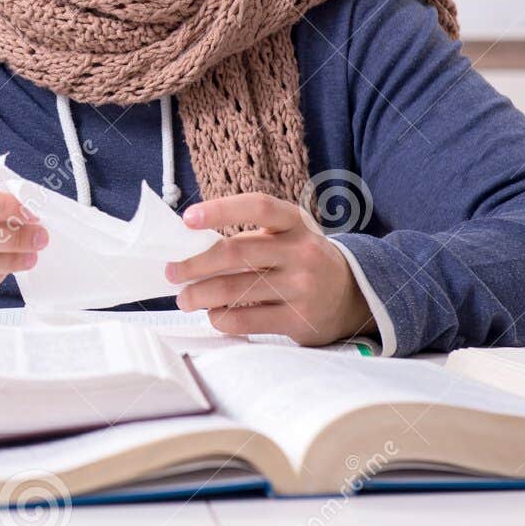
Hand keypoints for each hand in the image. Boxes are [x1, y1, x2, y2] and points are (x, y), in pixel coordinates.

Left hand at [163, 192, 373, 345]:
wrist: (352, 296)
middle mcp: (302, 251)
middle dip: (194, 264)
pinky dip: (220, 317)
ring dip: (199, 295)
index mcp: (295, 223)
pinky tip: (213, 314)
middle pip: (236, 252)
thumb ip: (250, 238)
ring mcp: (302, 286)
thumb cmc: (302, 260)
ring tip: (185, 298)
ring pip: (235, 289)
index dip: (220, 209)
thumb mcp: (287, 238)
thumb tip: (189, 249)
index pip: (257, 206)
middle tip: (172, 272)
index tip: (187, 219)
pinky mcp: (299, 319)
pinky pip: (247, 319)